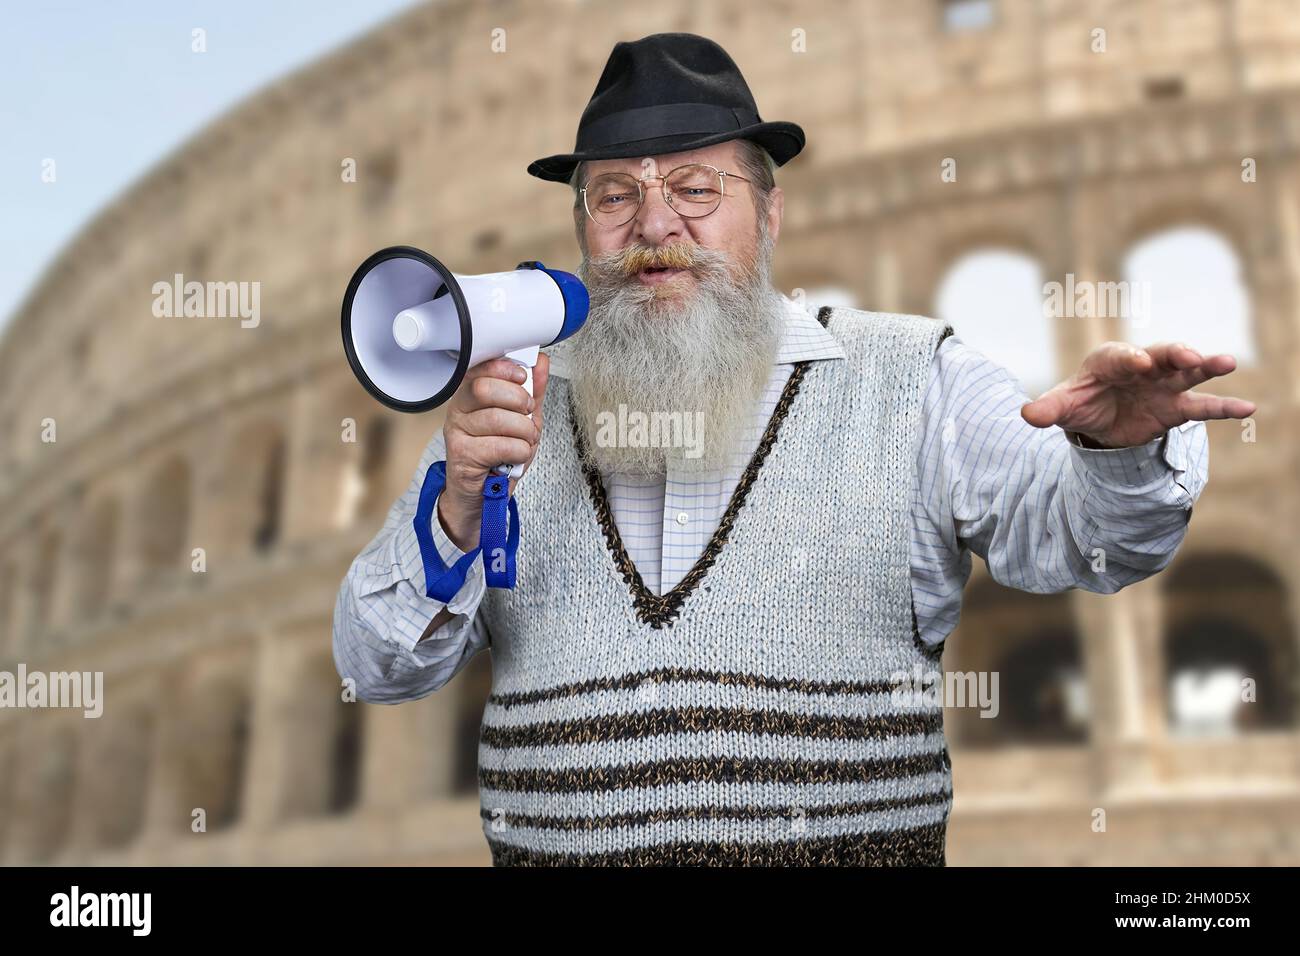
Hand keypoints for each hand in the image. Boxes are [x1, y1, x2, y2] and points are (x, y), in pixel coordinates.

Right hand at [437, 352, 549, 549]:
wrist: (485, 495)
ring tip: (525, 440)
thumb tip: (541, 363)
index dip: (504, 369)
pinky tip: (515, 456)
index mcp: (471, 395)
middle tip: (528, 414)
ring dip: (522, 431)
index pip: (480, 369)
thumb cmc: (500, 455)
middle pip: (484, 389)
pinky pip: (499, 445)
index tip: (523, 378)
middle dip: (517, 400)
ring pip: (496, 419)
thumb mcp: (522, 420)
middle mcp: (460, 411)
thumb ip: (533, 392)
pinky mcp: (462, 455)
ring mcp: (457, 433)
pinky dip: (518, 451)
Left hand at [1021, 341, 1254, 447]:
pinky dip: (1224, 407)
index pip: (1122, 357)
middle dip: (1175, 353)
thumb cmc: (1080, 403)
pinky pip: (1203, 406)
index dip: (1131, 359)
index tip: (1140, 364)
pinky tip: (1248, 409)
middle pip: (1163, 355)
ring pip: (1189, 372)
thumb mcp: (1062, 407)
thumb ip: (1048, 409)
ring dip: (1207, 365)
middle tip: (1189, 355)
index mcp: (1111, 361)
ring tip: (1227, 362)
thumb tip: (1026, 415)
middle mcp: (1143, 367)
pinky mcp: (1176, 407)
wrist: (1098, 420)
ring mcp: (1163, 385)